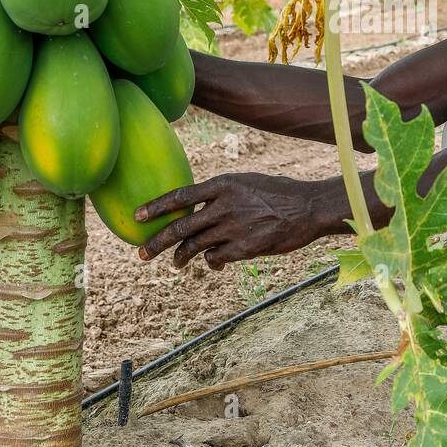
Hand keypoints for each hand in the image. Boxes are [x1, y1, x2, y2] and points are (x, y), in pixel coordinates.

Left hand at [134, 173, 337, 268]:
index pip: (180, 195)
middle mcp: (224, 205)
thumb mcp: (247, 182)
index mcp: (224, 184)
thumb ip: (222, 194)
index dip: (156, 206)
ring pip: (195, 246)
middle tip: (142, 253)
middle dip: (157, 242)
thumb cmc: (280, 193)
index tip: (137, 216)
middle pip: (180, 226)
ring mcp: (234, 228)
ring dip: (181, 257)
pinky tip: (214, 263)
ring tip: (176, 264)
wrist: (309, 207)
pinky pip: (216, 258)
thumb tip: (200, 208)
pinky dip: (212, 262)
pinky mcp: (245, 248)